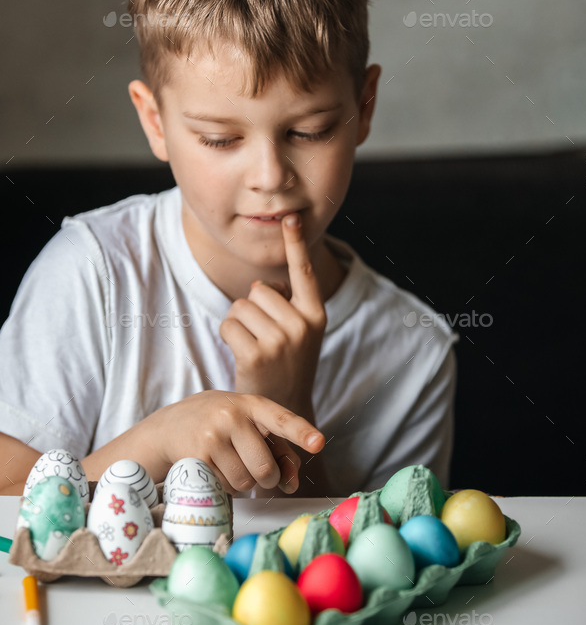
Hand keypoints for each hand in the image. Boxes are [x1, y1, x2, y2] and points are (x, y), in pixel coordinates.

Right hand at [154, 390, 323, 494]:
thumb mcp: (250, 424)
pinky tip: (215, 469)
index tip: (318, 443)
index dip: (302, 433)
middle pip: (265, 468)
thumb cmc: (221, 425)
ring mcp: (212, 435)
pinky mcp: (196, 456)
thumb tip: (292, 483)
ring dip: (242, 484)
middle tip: (256, 469)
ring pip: (245, 482)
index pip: (282, 419)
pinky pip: (224, 487)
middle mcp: (233, 416)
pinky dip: (225, 487)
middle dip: (266, 478)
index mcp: (253, 405)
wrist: (171, 425)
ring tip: (230, 464)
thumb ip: (279, 449)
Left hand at [219, 213, 326, 417]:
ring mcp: (281, 340)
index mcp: (316, 314)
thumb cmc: (287, 364)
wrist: (286, 409)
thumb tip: (260, 286)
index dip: (295, 243)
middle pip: (259, 291)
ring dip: (239, 324)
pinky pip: (229, 323)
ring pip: (241, 306)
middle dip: (253, 309)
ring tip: (255, 348)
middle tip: (264, 338)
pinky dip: (229, 336)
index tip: (291, 216)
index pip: (304, 272)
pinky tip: (241, 355)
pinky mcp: (257, 354)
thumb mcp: (298, 332)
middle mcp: (303, 324)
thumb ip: (285, 304)